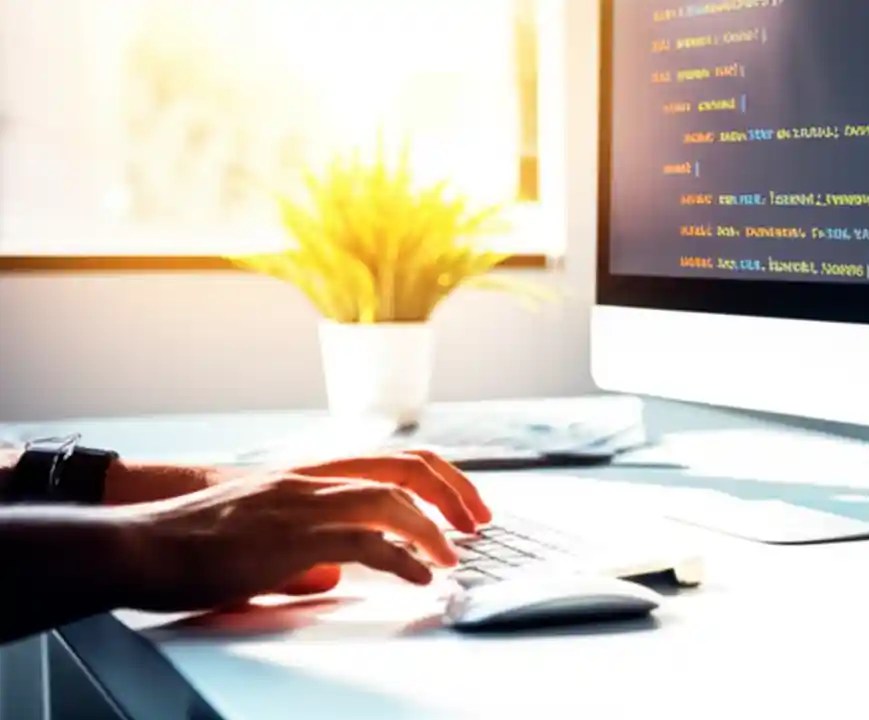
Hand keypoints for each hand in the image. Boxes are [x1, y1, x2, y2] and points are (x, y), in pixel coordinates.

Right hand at [105, 451, 490, 595]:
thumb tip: (339, 572)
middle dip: (454, 493)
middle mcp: (315, 479)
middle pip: (407, 468)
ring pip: (391, 500)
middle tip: (478, 525)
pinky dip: (403, 559)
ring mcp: (303, 504)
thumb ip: (310, 544)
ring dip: (434, 530)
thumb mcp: (267, 532)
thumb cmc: (197, 540)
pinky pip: (364, 542)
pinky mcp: (291, 537)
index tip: (467, 506)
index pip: (396, 458)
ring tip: (453, 558)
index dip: (442, 478)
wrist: (142, 541)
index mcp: (313, 474)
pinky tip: (420, 577)